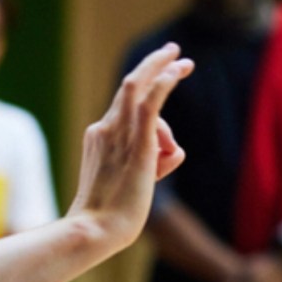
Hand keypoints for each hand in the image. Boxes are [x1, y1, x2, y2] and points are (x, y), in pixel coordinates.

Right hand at [68, 43, 192, 246]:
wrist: (96, 229)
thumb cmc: (111, 217)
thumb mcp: (133, 181)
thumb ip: (154, 161)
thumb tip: (176, 150)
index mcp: (98, 136)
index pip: (125, 109)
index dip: (147, 91)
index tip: (164, 76)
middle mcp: (105, 129)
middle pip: (130, 87)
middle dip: (152, 65)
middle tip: (173, 51)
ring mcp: (118, 134)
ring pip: (139, 88)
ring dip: (161, 68)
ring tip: (184, 62)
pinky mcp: (136, 143)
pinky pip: (149, 103)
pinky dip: (163, 83)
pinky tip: (176, 69)